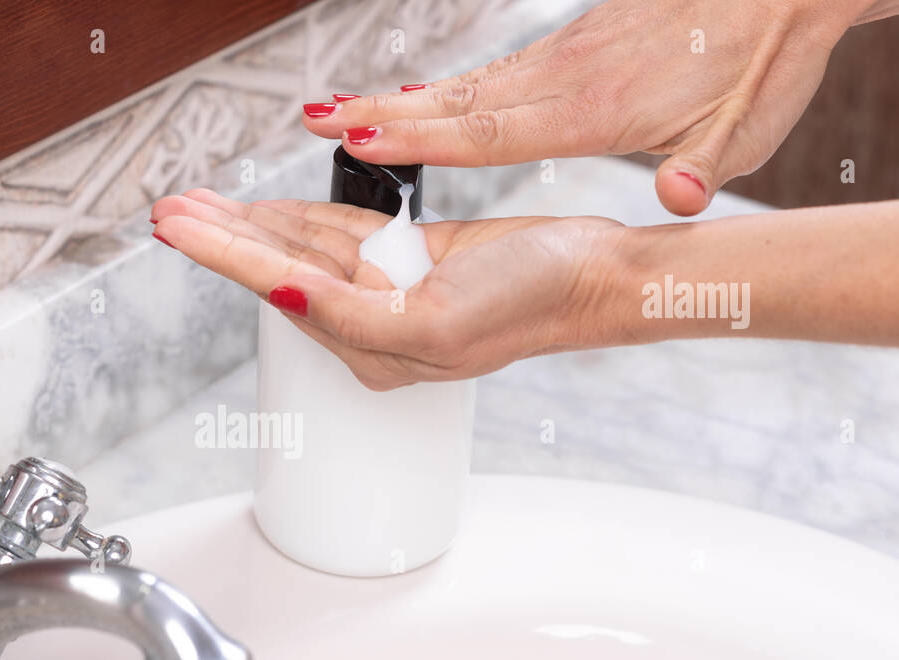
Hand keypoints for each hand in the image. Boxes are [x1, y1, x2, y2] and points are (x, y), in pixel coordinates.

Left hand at [150, 189, 623, 389]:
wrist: (593, 276)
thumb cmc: (529, 306)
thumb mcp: (431, 325)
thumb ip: (349, 316)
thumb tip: (281, 295)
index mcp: (369, 346)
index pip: (277, 289)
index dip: (221, 253)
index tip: (174, 228)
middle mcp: (370, 321)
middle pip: (277, 268)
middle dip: (220, 237)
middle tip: (169, 211)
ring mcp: (389, 288)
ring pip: (303, 249)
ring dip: (251, 224)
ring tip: (200, 206)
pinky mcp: (412, 258)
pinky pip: (343, 234)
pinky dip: (301, 219)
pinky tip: (264, 212)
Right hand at [301, 0, 866, 214]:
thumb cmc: (760, 59)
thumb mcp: (745, 128)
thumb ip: (702, 169)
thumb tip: (679, 200)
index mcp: (596, 107)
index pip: (492, 130)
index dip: (424, 139)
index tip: (361, 140)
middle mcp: (565, 76)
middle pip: (456, 102)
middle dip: (379, 114)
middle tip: (313, 121)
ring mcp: (562, 56)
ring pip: (464, 84)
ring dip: (396, 100)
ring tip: (336, 111)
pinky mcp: (569, 45)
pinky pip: (491, 72)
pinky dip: (442, 90)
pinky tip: (415, 97)